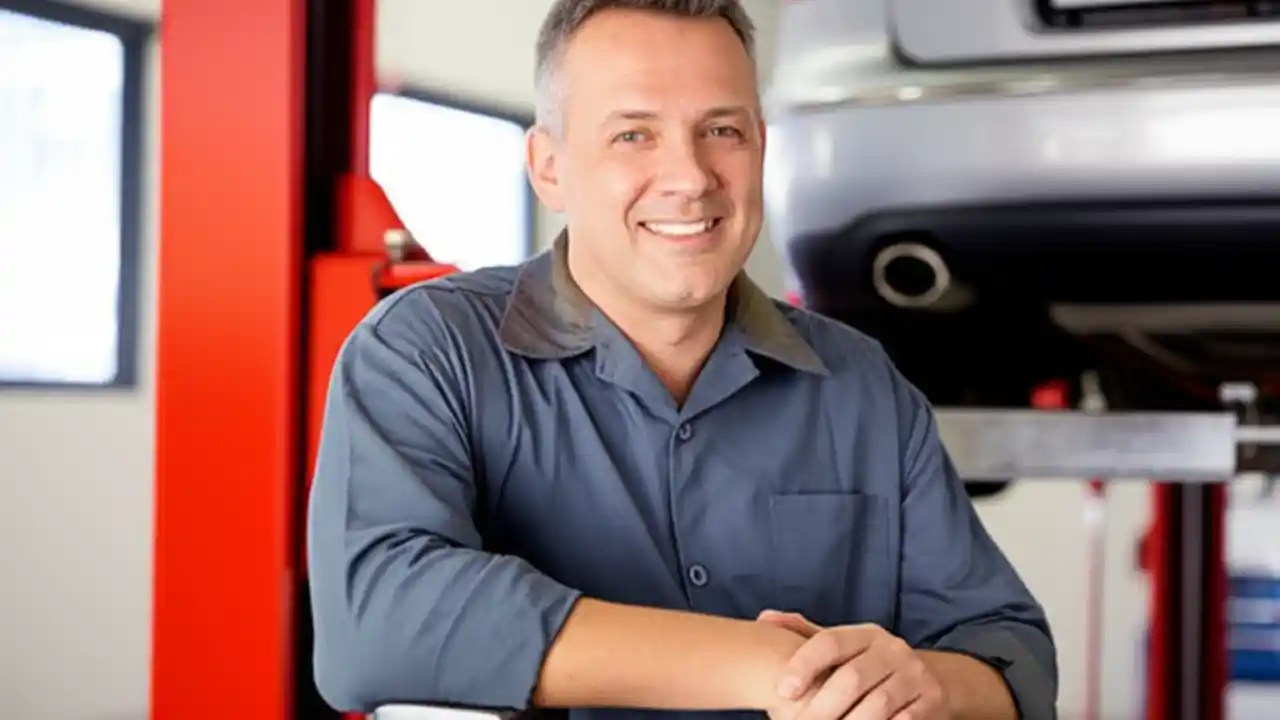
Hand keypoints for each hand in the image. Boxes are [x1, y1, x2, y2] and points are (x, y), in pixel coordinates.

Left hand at [757, 610, 948, 719]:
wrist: (931, 679)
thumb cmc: (870, 663)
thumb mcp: (843, 645)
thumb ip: (805, 634)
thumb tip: (764, 618)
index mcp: (865, 634)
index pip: (830, 642)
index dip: (804, 664)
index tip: (782, 690)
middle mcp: (892, 650)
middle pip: (852, 678)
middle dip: (823, 706)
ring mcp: (914, 675)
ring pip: (878, 704)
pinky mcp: (931, 700)